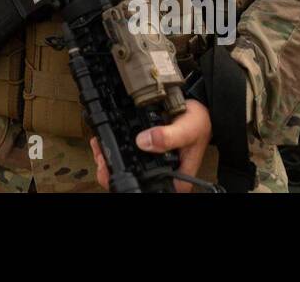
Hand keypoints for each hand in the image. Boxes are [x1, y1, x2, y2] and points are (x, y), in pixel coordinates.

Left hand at [89, 99, 212, 192]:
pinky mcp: (148, 153)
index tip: (107, 167)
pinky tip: (105, 140)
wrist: (201, 110)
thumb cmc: (199, 123)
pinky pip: (128, 154)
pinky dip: (114, 147)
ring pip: (128, 168)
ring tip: (99, 144)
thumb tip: (145, 141)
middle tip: (100, 152)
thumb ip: (169, 137)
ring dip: (109, 158)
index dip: (124, 180)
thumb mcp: (188, 129)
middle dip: (111, 169)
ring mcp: (155, 166)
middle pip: (133, 180)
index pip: (146, 189)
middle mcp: (164, 176)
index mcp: (176, 179)